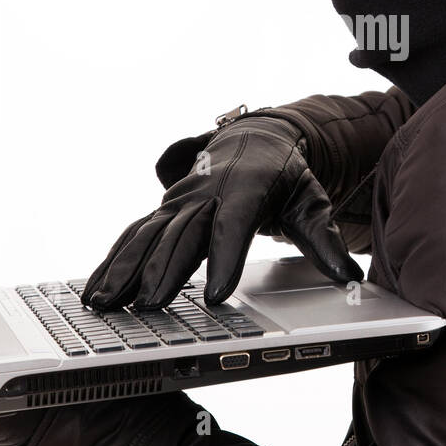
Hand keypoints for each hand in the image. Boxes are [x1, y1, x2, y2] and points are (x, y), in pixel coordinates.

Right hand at [84, 113, 362, 309]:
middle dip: (163, 271)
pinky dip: (113, 261)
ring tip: (108, 303)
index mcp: (246, 188)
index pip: (232, 225)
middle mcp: (206, 193)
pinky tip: (97, 289)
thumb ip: (325, 238)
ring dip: (126, 269)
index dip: (222, 258)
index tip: (214, 294)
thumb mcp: (312, 200)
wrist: (257, 139)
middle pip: (182, 234)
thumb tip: (349, 274)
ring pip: (148, 235)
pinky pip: (135, 235)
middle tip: (150, 306)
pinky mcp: (164, 210)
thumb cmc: (287, 175)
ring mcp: (180, 201)